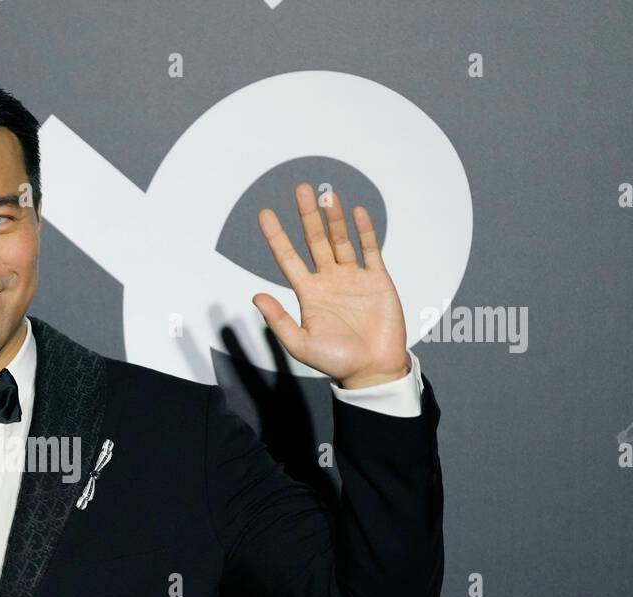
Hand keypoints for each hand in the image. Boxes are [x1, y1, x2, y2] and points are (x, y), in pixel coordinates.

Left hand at [253, 183, 409, 388]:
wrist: (372, 370)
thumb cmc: (335, 361)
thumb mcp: (299, 343)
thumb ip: (278, 320)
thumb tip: (255, 296)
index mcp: (308, 294)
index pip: (288, 258)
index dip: (276, 236)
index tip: (265, 214)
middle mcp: (328, 280)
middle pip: (315, 241)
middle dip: (307, 216)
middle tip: (300, 189)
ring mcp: (353, 278)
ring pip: (341, 240)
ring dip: (333, 217)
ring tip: (326, 195)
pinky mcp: (377, 279)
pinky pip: (370, 249)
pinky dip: (364, 230)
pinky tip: (356, 212)